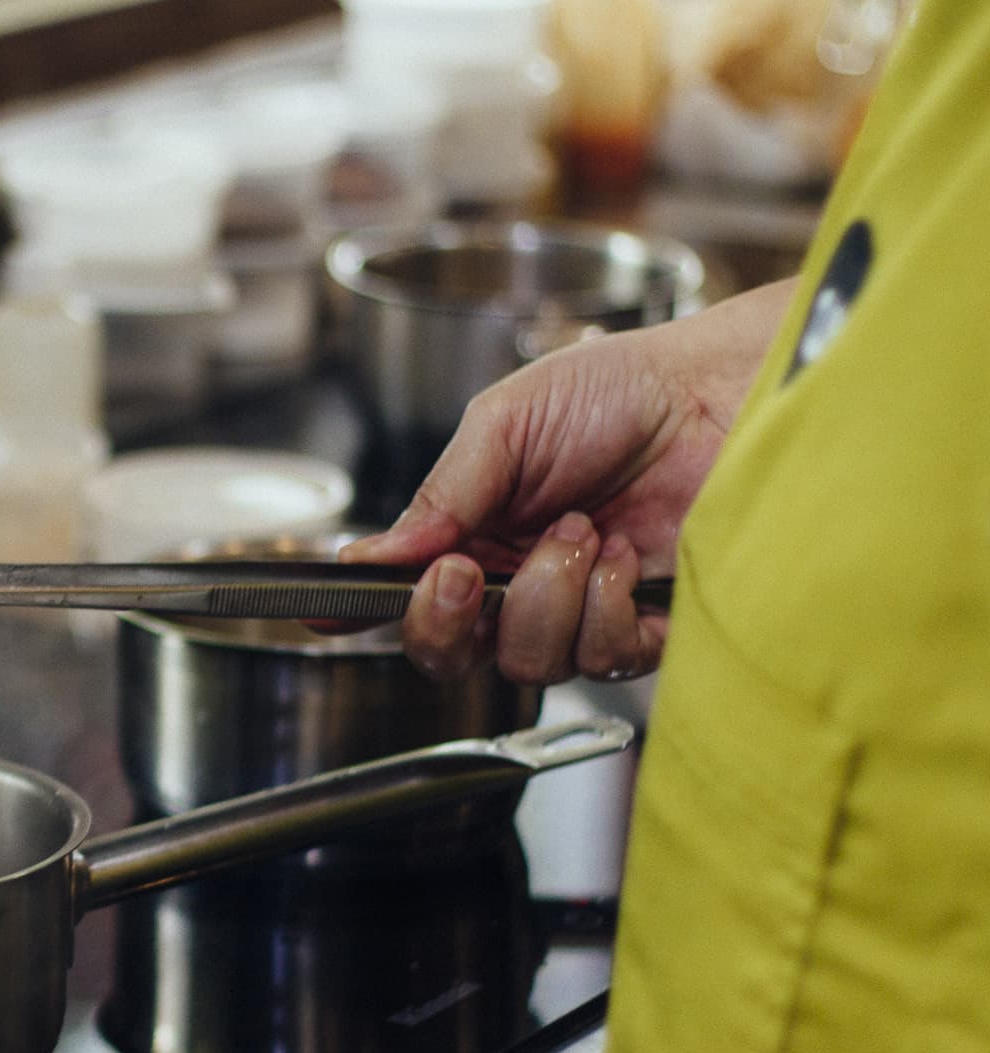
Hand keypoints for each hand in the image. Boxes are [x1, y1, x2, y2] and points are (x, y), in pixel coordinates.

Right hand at [338, 279, 796, 685]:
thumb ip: (441, 495)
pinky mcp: (643, 628)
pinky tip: (621, 553)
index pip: (403, 598)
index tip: (334, 613)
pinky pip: (601, 660)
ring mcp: (577, 612)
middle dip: (446, 621)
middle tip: (464, 569)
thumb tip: (374, 556)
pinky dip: (606, 607)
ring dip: (545, 596)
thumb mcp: (506, 421)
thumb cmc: (618, 390)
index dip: (362, 615)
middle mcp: (515, 583)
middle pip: (451, 654)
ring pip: (525, 663)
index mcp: (470, 534)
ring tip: (581, 530)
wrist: (717, 389)